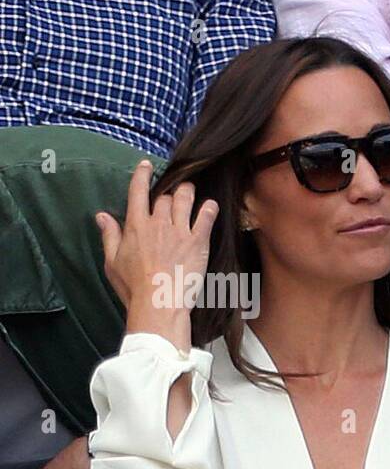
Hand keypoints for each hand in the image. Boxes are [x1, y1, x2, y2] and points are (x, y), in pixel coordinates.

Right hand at [95, 159, 218, 349]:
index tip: (146, 165)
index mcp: (135, 226)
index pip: (138, 191)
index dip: (142, 175)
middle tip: (174, 192)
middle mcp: (158, 223)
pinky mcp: (198, 242)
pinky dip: (209, 208)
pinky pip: (206, 217)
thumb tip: (101, 215)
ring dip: (188, 191)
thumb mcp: (112, 262)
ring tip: (190, 190)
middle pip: (164, 196)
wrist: (158, 303)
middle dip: (169, 191)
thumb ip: (109, 235)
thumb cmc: (133, 286)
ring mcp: (179, 231)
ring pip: (185, 200)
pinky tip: (211, 205)